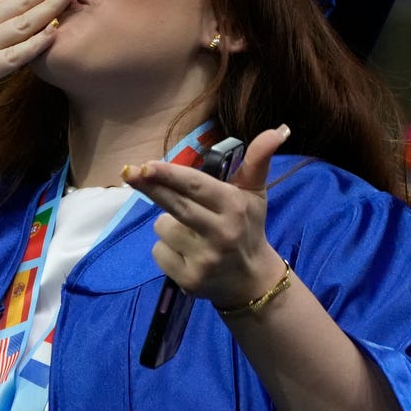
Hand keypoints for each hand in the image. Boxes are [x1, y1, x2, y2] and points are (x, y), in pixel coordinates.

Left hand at [124, 125, 290, 309]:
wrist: (252, 281)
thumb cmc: (248, 228)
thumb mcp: (255, 194)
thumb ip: (258, 160)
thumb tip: (279, 129)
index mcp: (234, 206)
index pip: (196, 185)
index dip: (168, 174)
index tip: (145, 165)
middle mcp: (221, 232)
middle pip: (175, 205)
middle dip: (150, 187)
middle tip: (131, 174)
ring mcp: (204, 258)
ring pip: (162, 228)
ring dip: (168, 227)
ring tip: (191, 234)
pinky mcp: (189, 279)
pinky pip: (159, 253)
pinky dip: (166, 251)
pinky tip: (186, 254)